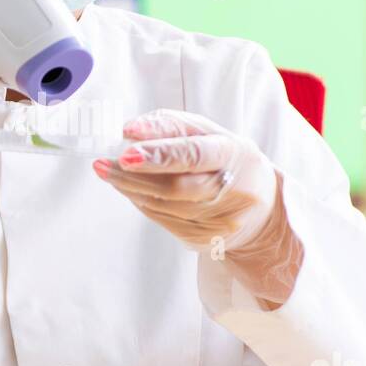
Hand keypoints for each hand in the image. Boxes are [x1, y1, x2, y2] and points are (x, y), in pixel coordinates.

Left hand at [93, 109, 301, 304]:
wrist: (261, 209)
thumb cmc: (225, 159)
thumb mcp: (207, 133)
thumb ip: (170, 126)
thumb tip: (131, 130)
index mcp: (232, 153)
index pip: (194, 155)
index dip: (160, 155)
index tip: (127, 153)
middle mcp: (229, 190)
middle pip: (175, 187)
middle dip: (134, 176)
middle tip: (103, 164)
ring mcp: (217, 219)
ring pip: (164, 205)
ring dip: (129, 188)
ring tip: (106, 172)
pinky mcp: (203, 238)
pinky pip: (162, 219)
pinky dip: (141, 201)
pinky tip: (128, 189)